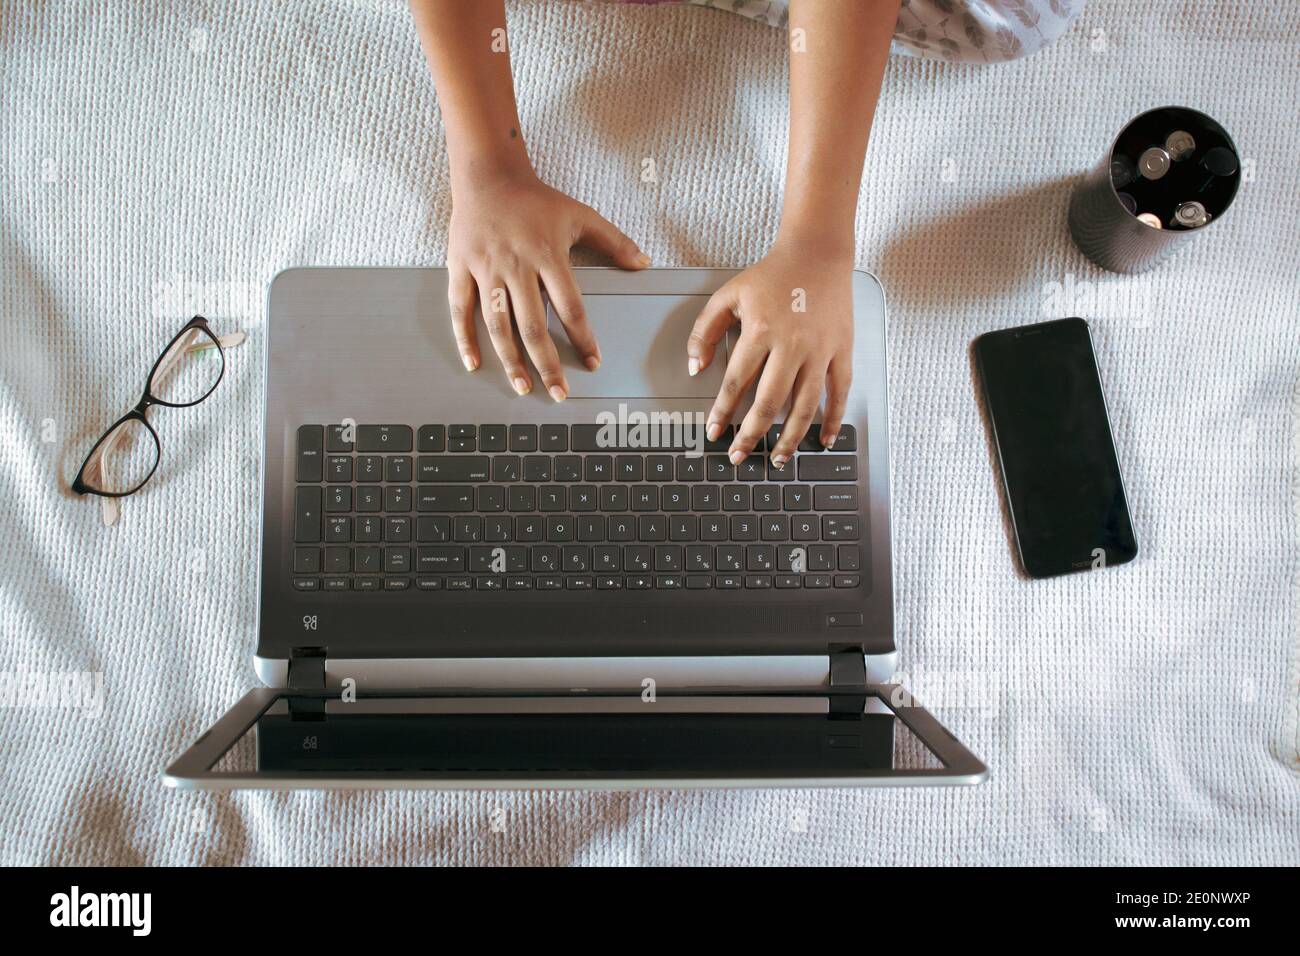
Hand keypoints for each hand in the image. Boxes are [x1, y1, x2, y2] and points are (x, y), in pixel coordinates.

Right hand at [447, 169, 648, 399]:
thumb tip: (644, 263)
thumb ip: (614, 241)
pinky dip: (465, 339)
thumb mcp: (580, 214)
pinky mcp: (460, 268)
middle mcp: (516, 266)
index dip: (583, 339)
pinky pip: (460, 309)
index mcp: (548, 256)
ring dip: (511, 360)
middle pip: (533, 325)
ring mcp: (486, 269)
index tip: (592, 363)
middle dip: (547, 363)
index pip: (570, 308)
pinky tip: (475, 364)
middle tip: (559, 392)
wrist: (488, 175)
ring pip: (497, 324)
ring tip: (523, 386)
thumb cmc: (536, 199)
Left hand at [687, 240, 852, 466]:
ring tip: (779, 459)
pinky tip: (824, 440)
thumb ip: (704, 331)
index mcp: (761, 331)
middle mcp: (792, 345)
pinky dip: (833, 419)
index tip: (714, 433)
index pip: (737, 382)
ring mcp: (820, 350)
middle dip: (752, 435)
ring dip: (790, 437)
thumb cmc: (772, 275)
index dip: (723, 411)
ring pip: (805, 405)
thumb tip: (696, 368)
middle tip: (739, 456)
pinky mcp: (842, 350)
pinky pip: (839, 392)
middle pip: (769, 402)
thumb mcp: (728, 295)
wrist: (818, 253)